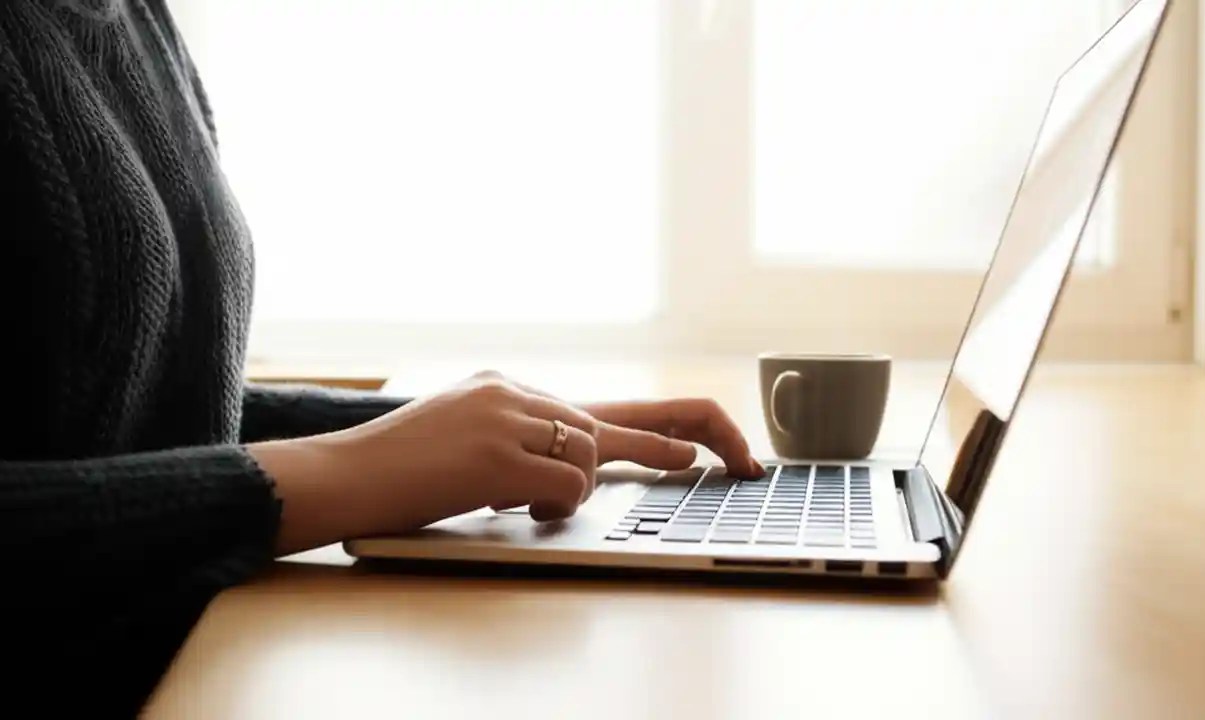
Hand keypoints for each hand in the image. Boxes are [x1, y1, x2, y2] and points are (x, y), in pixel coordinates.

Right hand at [255, 371, 731, 553]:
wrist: (338, 476)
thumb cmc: (397, 475)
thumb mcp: (467, 445)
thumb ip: (522, 448)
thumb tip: (571, 472)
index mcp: (512, 390)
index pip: (605, 406)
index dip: (666, 425)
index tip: (710, 445)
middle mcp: (518, 392)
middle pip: (625, 417)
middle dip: (687, 439)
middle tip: (746, 457)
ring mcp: (510, 415)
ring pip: (592, 453)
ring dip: (571, 491)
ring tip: (517, 498)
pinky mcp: (499, 450)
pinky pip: (567, 481)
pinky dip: (552, 503)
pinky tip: (509, 502)